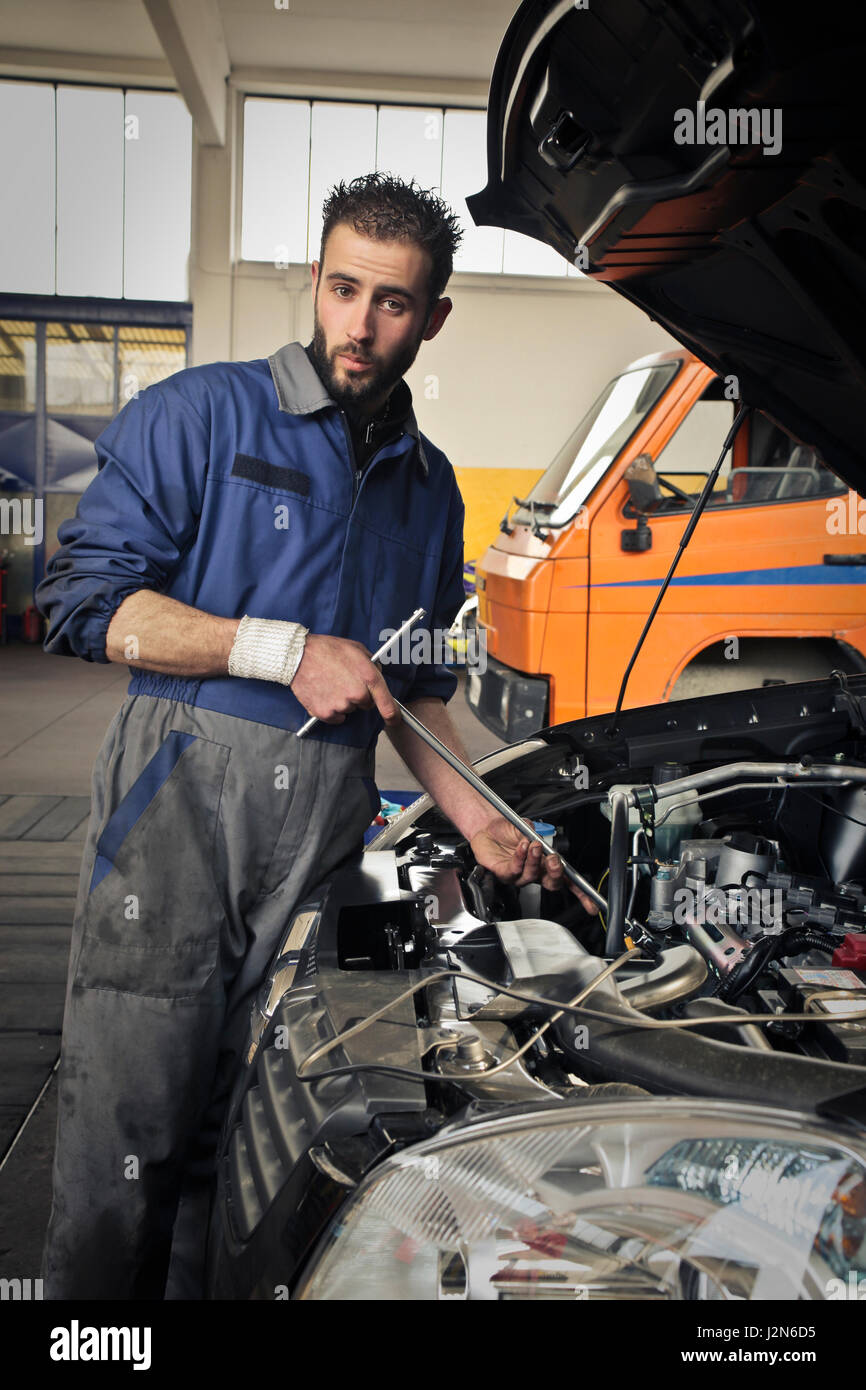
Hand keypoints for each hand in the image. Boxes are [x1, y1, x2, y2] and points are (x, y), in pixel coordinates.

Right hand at [290, 634, 401, 726]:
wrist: (298, 655)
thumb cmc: (327, 649)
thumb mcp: (356, 649)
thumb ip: (371, 664)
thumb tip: (378, 675)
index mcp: (368, 677)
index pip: (386, 702)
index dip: (392, 714)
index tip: (394, 720)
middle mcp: (357, 693)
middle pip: (366, 704)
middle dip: (359, 695)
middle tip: (344, 680)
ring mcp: (341, 705)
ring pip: (349, 709)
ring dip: (343, 700)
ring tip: (330, 683)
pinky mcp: (325, 713)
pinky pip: (336, 717)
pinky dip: (331, 708)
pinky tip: (324, 692)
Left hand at [468, 815, 598, 913]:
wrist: (488, 827)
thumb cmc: (509, 830)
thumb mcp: (526, 826)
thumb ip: (534, 830)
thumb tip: (539, 835)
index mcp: (546, 863)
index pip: (566, 879)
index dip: (580, 893)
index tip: (591, 903)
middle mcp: (534, 871)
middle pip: (552, 882)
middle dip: (556, 872)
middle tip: (554, 860)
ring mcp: (519, 875)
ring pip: (532, 875)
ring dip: (535, 859)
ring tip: (533, 845)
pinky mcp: (504, 874)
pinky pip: (515, 869)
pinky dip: (520, 857)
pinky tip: (522, 846)